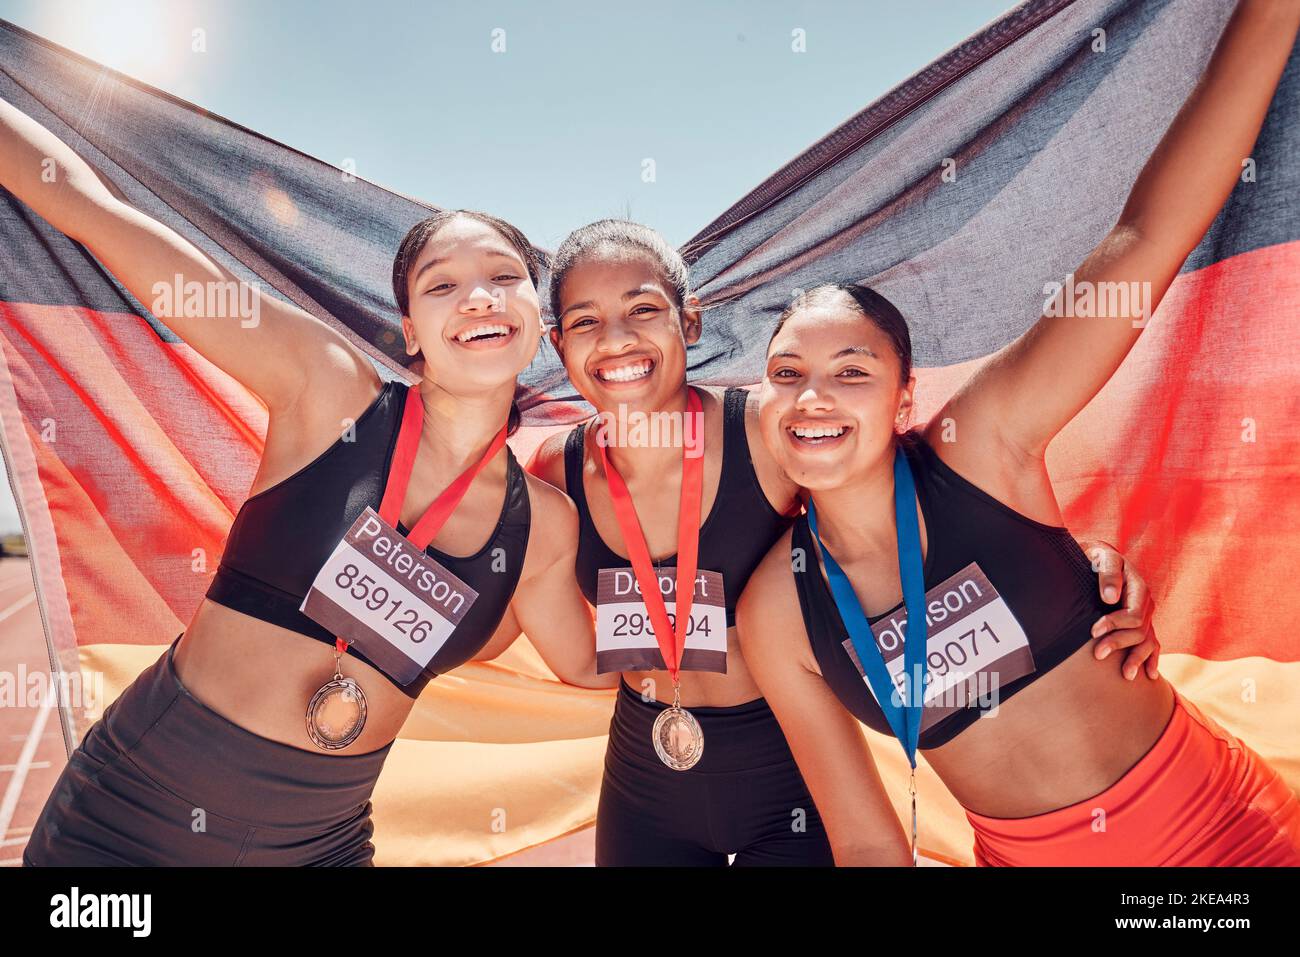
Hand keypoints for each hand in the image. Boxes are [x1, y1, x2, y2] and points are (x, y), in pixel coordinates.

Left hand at [1079, 539, 1158, 680]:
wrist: (1096, 556)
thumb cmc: (1096, 557)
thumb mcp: (1102, 557)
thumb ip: (1108, 573)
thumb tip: (1111, 597)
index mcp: (1139, 588)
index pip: (1134, 615)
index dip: (1114, 625)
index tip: (1093, 631)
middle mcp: (1145, 604)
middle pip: (1139, 631)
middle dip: (1119, 644)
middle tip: (1097, 654)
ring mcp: (1145, 615)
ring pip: (1147, 642)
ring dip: (1137, 659)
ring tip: (1125, 675)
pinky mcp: (1140, 624)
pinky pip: (1152, 644)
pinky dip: (1151, 660)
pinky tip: (1150, 676)